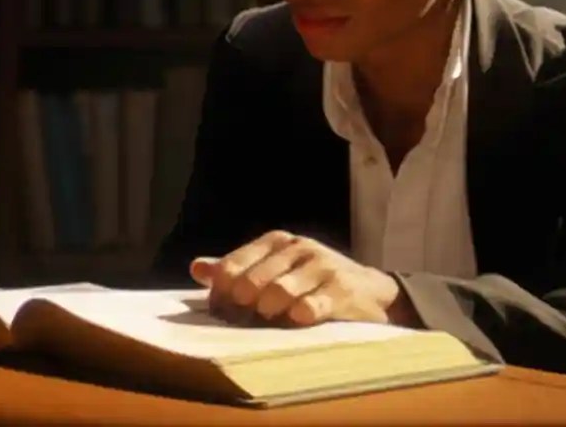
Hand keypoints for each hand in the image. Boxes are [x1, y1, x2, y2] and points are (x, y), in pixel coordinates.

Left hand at [189, 230, 415, 327]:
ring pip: (278, 293)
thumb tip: (197, 268)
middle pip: (250, 282)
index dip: (221, 296)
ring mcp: (320, 266)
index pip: (231, 267)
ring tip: (275, 321)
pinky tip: (299, 322)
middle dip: (244, 309)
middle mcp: (296, 247)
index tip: (224, 314)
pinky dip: (299, 318)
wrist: (368, 292)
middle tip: (248, 323)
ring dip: (270, 314)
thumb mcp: (274, 270)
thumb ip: (237, 270)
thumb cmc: (311, 283)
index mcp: (275, 241)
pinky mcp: (341, 289)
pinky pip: (310, 307)